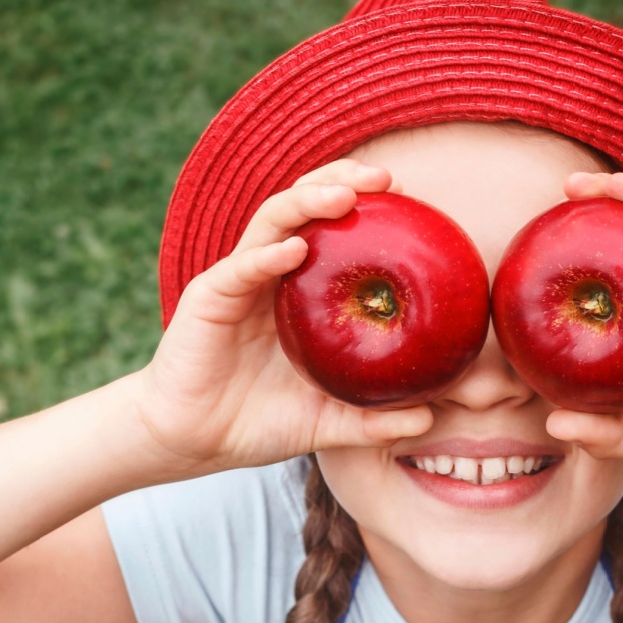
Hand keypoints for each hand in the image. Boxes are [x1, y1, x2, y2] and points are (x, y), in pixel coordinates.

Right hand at [133, 161, 434, 475]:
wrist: (194, 443)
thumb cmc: (257, 423)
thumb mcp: (326, 422)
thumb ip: (373, 419)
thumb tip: (428, 420)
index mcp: (298, 290)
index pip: (332, 227)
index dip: (367, 205)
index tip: (413, 201)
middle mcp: (270, 273)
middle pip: (303, 205)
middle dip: (342, 180)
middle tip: (386, 178)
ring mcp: (238, 280)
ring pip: (272, 220)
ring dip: (308, 200)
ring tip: (345, 196)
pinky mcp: (209, 298)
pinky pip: (240, 268)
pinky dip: (267, 255)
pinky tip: (294, 250)